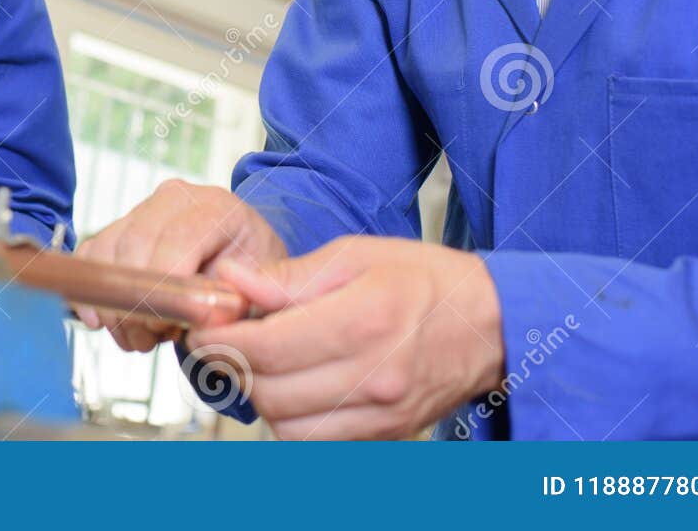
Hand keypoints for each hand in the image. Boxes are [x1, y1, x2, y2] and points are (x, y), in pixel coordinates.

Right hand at [75, 180, 285, 351]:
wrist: (240, 255)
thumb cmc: (252, 271)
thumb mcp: (262, 285)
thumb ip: (240, 298)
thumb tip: (203, 316)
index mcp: (216, 206)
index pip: (177, 239)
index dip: (163, 286)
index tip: (163, 325)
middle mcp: (174, 199)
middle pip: (135, 245)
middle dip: (135, 302)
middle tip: (149, 337)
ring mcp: (142, 209)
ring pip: (107, 253)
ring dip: (114, 305)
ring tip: (138, 336)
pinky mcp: (119, 227)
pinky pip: (91, 257)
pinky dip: (91, 292)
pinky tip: (106, 322)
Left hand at [190, 235, 504, 439]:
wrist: (493, 324)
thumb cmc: (425, 280)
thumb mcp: (355, 256)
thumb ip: (289, 277)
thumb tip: (232, 280)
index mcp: (364, 320)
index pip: (268, 347)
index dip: (223, 339)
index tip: (204, 324)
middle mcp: (373, 375)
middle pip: (270, 390)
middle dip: (234, 366)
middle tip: (223, 339)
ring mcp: (380, 412)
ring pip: (287, 425)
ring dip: (259, 394)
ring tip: (258, 360)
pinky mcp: (385, 434)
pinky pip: (316, 440)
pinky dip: (291, 417)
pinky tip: (292, 383)